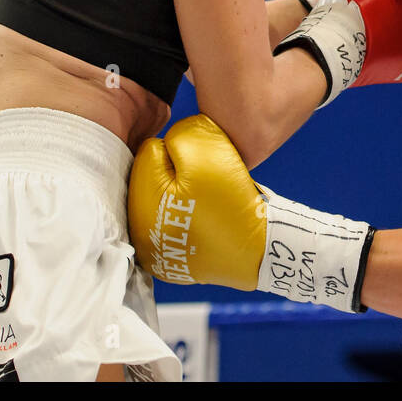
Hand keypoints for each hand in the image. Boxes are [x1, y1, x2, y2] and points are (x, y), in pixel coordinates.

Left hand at [128, 115, 373, 311]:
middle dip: (175, 172)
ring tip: (207, 202)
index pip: (150, 152)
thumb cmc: (232, 204)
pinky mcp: (173, 262)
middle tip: (206, 185)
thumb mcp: (205, 154)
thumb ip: (177, 138)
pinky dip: (187, 216)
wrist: (261, 252)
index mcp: (140, 207)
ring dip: (180, 193)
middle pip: (152, 178)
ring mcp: (156, 252)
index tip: (202, 168)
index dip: (181, 151)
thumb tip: (164, 146)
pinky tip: (206, 219)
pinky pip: (174, 223)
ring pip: (162, 200)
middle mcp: (140, 235)